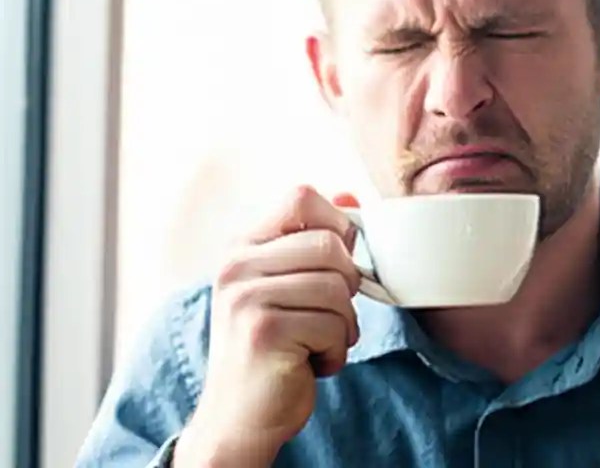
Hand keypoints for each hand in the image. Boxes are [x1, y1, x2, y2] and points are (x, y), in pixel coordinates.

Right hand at [174, 187, 361, 466]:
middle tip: (325, 317)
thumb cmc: (274, 348)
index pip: (302, 197)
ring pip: (338, 288)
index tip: (335, 265)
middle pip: (332, 246)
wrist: (240, 417)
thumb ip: (314, 241)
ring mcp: (245, 298)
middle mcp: (235, 265)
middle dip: (346, 287)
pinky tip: (309, 362)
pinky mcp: (263, 331)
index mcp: (243, 246)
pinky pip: (333, 325)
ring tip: (316, 342)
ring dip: (343, 325)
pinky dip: (335, 350)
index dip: (336, 226)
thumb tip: (350, 195)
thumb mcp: (289, 286)